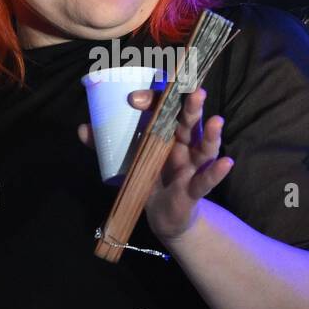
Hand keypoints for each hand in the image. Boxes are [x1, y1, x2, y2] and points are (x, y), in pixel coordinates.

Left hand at [77, 86, 233, 243]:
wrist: (162, 216)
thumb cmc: (149, 179)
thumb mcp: (128, 161)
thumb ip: (104, 146)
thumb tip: (82, 129)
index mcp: (167, 134)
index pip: (164, 111)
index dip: (152, 102)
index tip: (134, 100)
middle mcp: (183, 146)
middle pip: (189, 123)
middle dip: (192, 108)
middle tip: (195, 91)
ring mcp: (192, 166)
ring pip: (204, 148)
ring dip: (211, 134)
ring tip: (216, 121)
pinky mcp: (194, 189)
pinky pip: (206, 180)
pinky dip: (216, 172)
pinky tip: (226, 163)